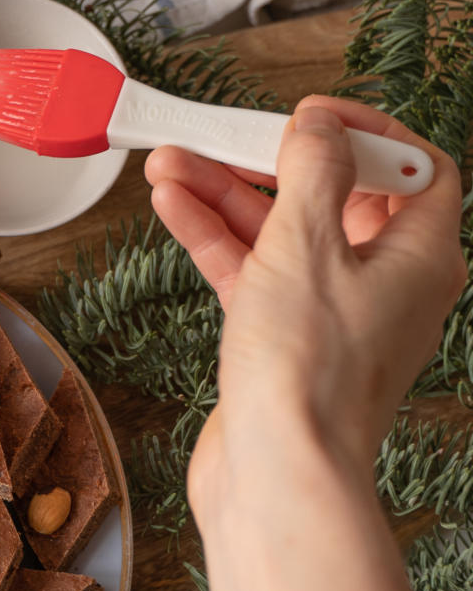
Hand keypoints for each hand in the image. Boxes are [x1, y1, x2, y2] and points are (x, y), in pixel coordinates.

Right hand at [145, 95, 464, 505]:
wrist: (277, 472)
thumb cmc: (308, 372)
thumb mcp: (308, 246)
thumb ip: (314, 172)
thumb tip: (319, 127)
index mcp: (419, 259)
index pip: (413, 172)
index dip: (365, 134)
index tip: (310, 118)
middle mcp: (381, 284)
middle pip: (330, 198)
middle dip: (267, 164)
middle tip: (218, 138)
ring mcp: (328, 314)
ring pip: (279, 234)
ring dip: (225, 197)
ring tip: (171, 166)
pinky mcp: (281, 339)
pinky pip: (252, 272)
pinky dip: (217, 239)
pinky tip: (175, 209)